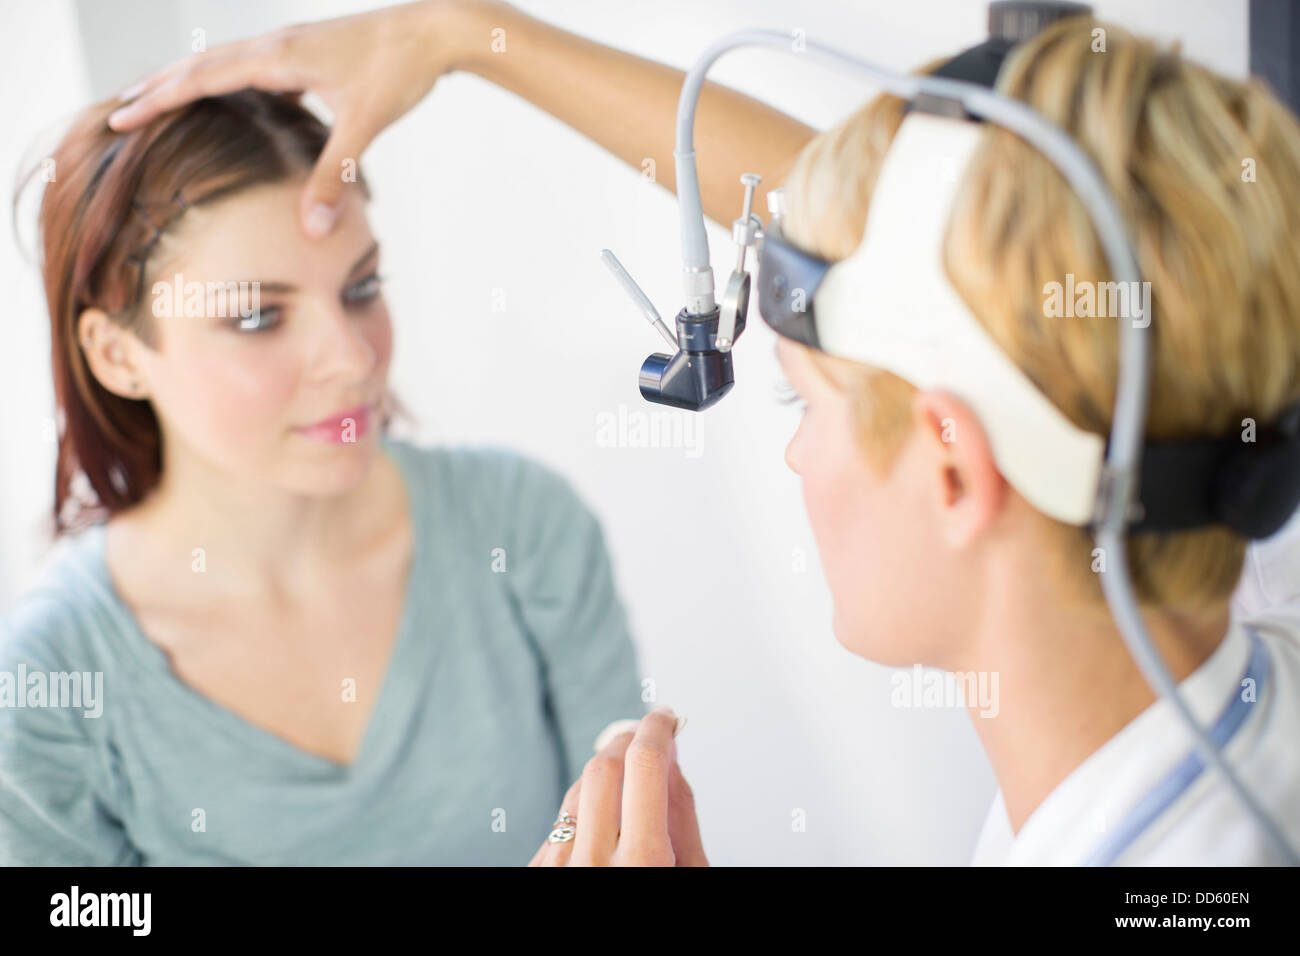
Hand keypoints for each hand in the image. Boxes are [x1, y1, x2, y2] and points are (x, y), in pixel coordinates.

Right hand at [106, 0, 497, 236]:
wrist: (435, 29)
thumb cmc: (400, 69)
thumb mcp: (364, 125)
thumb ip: (334, 177)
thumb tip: (312, 229)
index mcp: (279, 56)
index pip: (202, 78)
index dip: (160, 100)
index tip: (121, 116)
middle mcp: (277, 43)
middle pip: (202, 63)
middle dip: (159, 88)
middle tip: (118, 110)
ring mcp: (293, 44)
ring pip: (226, 59)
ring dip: (189, 79)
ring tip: (160, 99)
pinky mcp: (311, 50)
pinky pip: (255, 64)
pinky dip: (229, 79)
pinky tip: (233, 98)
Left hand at [529, 708, 707, 865]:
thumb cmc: (662, 928)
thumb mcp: (691, 872)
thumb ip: (682, 817)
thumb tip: (671, 757)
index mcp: (641, 863)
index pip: (643, 765)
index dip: (657, 729)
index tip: (665, 718)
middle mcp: (592, 861)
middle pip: (602, 768)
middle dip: (628, 740)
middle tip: (647, 736)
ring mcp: (558, 867)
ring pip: (576, 793)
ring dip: (604, 777)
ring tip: (628, 791)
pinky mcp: (538, 872)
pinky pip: (558, 824)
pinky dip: (583, 812)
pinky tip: (602, 826)